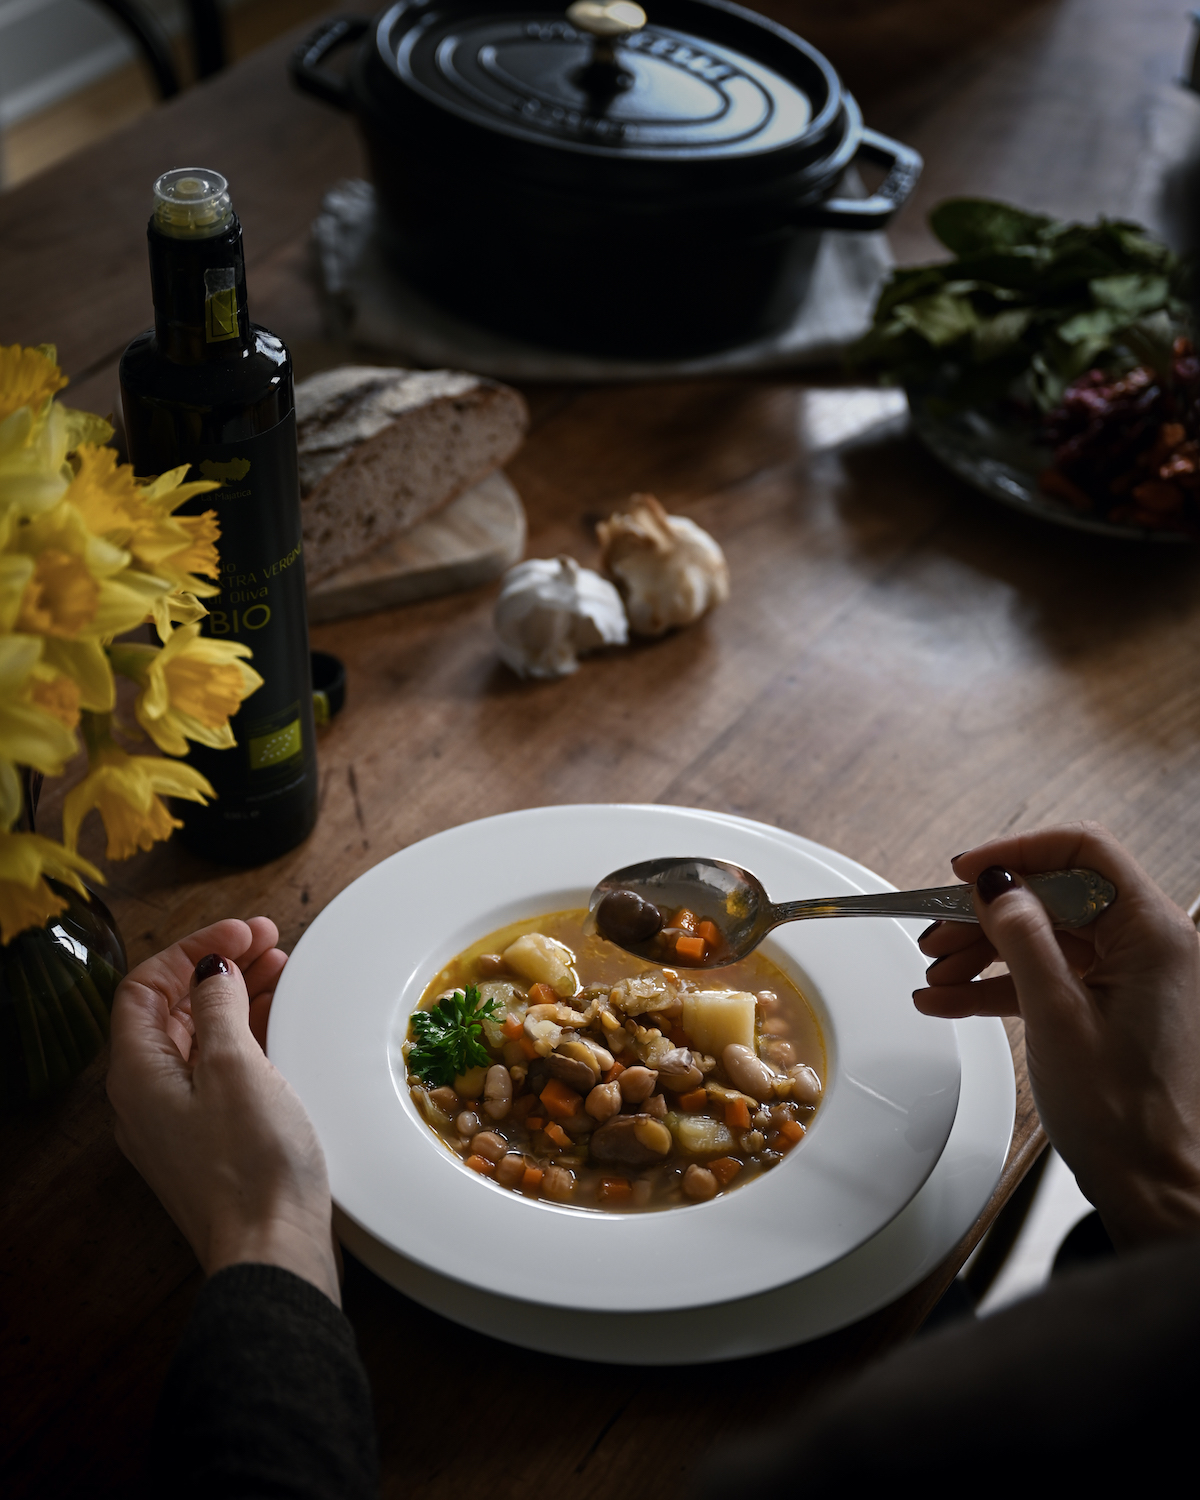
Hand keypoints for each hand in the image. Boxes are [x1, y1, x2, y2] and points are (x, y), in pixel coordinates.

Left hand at [107, 918, 339, 1304]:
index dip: (191, 950)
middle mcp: (149, 1096)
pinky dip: (250, 1033)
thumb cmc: (252, 1167)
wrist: (273, 1250)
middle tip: (268, 940)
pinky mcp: (215, 1137)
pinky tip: (284, 1020)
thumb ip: (219, 1006)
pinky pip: (223, 1067)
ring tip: (283, 970)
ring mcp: (181, 1119)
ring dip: (238, 996)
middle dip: (219, 966)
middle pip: (173, 1009)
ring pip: (202, 1036)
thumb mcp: (235, 1066)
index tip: (240, 931)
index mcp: (137, 1075)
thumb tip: (210, 969)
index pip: (144, 988)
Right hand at [914, 822, 1199, 1248]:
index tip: (966, 871)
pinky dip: (999, 984)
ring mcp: (1133, 978)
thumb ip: (1023, 937)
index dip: (1018, 852)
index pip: (1083, 852)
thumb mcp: (1057, 1017)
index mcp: (1153, 935)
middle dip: (987, 914)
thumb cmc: (1129, 1119)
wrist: (1159, 1192)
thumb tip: (996, 883)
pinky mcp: (1114, 1007)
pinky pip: (1048, 976)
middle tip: (936, 930)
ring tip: (936, 971)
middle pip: (1055, 896)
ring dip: (984, 951)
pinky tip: (950, 998)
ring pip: (1046, 937)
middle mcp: (1151, 947)